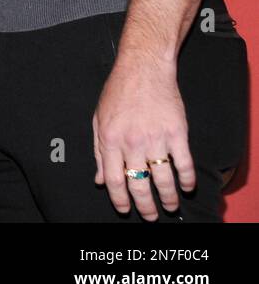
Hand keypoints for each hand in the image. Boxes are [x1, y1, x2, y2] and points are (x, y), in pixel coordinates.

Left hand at [93, 58, 193, 219]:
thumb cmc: (118, 91)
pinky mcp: (177, 132)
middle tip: (149, 215)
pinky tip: (186, 187)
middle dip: (144, 206)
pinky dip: (187, 179)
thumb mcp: (98, 118)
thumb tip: (100, 179)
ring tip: (168, 206)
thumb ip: (98, 151)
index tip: (124, 209)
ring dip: (167, 198)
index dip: (119, 200)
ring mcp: (156, 137)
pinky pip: (184, 163)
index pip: (113, 179)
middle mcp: (132, 141)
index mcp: (110, 139)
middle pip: (138, 184)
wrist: (143, 68)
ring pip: (163, 179)